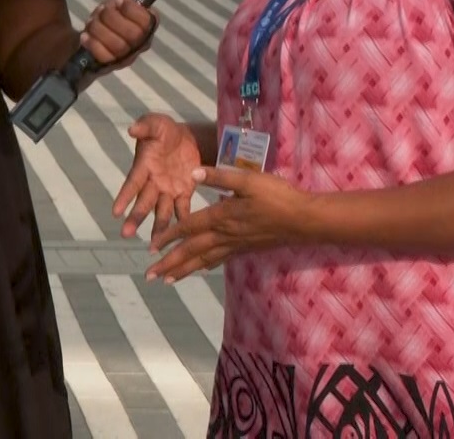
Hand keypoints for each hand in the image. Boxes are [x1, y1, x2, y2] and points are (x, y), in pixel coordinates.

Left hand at [80, 0, 156, 69]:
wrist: (94, 38)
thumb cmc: (111, 17)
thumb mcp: (119, 3)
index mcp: (148, 26)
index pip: (147, 21)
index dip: (132, 9)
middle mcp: (142, 44)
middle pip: (133, 34)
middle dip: (113, 18)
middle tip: (102, 9)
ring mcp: (127, 57)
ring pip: (118, 45)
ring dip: (100, 29)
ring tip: (92, 21)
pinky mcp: (112, 65)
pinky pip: (105, 57)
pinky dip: (93, 44)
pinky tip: (85, 35)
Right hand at [112, 114, 202, 238]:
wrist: (186, 138)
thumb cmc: (165, 130)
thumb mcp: (157, 123)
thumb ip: (146, 126)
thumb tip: (132, 129)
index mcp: (144, 166)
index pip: (132, 183)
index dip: (124, 197)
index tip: (115, 212)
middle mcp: (153, 182)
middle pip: (143, 202)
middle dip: (135, 218)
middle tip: (126, 234)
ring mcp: (168, 190)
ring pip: (161, 212)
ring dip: (158, 228)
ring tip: (155, 246)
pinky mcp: (184, 193)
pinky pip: (182, 210)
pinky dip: (183, 222)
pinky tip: (182, 237)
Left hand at [146, 166, 309, 281]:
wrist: (304, 219)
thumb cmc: (277, 195)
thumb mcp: (248, 179)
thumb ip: (220, 176)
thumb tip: (192, 172)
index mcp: (222, 216)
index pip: (189, 227)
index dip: (169, 236)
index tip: (151, 246)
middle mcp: (225, 234)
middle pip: (191, 251)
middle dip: (169, 263)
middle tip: (149, 276)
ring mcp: (236, 244)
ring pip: (204, 260)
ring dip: (183, 270)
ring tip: (167, 280)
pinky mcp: (246, 248)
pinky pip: (220, 259)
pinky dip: (206, 265)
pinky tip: (200, 269)